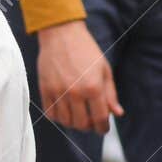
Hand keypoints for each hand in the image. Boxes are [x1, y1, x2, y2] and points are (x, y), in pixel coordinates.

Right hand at [37, 19, 123, 133]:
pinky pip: (51, 113)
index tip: (102, 128)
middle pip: (82, 124)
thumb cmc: (86, 50)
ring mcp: (58, 91)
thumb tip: (117, 113)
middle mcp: (75, 92)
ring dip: (73, 123)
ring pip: (66, 122)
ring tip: (77, 116)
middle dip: (89, 127)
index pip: (100, 119)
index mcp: (94, 87)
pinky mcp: (45, 89)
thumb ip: (110, 94)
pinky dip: (58, 117)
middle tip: (90, 122)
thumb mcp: (104, 69)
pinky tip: (64, 110)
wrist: (61, 33)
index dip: (103, 128)